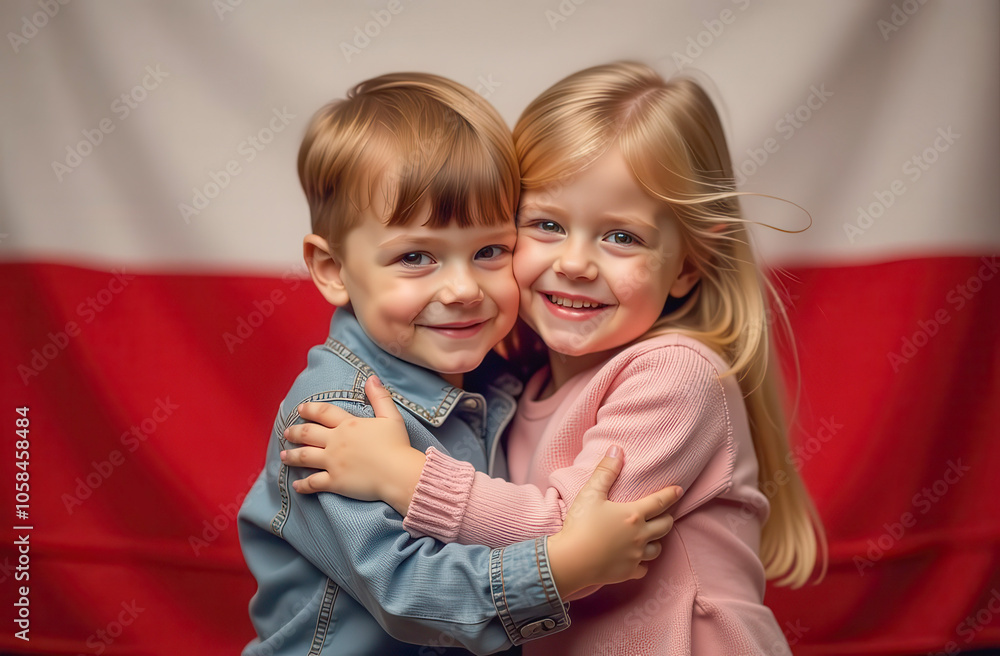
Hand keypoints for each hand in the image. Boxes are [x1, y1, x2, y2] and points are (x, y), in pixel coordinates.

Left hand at [280, 376, 425, 514]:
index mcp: (348, 425)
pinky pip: (313, 482)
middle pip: (308, 433)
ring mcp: (333, 462)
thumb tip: (371, 378)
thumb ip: (380, 397)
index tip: (300, 409)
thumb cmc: (397, 445)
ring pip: (305, 457)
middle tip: (287, 433)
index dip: (310, 409)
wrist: (397, 473)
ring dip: (292, 456)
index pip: (323, 412)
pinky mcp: (335, 482)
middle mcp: (336, 442)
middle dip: (294, 432)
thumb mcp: (391, 416)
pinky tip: (295, 485)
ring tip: (284, 456)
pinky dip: (302, 484)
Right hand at [547, 445, 681, 598]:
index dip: (671, 494)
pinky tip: (636, 559)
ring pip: (657, 549)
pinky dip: (642, 563)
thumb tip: (616, 450)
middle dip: (667, 517)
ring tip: (652, 536)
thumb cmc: (581, 524)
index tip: (679, 490)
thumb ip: (605, 471)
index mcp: (633, 515)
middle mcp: (640, 536)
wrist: (571, 560)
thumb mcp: (591, 493)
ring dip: (657, 541)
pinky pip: (643, 569)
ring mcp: (635, 556)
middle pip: (664, 526)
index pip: (659, 502)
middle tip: (665, 513)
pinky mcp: (627, 572)